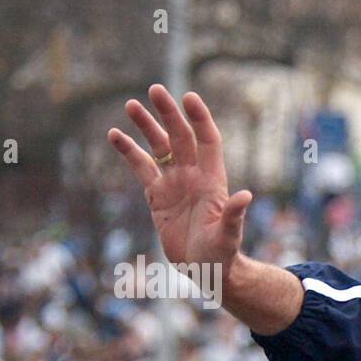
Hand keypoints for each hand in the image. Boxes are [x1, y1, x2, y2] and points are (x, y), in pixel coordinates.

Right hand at [107, 85, 251, 276]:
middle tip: (155, 90)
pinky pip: (141, 167)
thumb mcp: (228, 237)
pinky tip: (115, 135)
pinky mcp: (157, 195)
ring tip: (131, 105)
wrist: (206, 270)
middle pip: (180, 137)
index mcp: (212, 181)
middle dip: (169, 114)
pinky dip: (129, 151)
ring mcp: (174, 183)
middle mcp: (193, 176)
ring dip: (147, 126)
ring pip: (159, 147)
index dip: (200, 119)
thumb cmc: (222, 255)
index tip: (189, 97)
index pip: (207, 141)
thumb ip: (234, 216)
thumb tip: (245, 196)